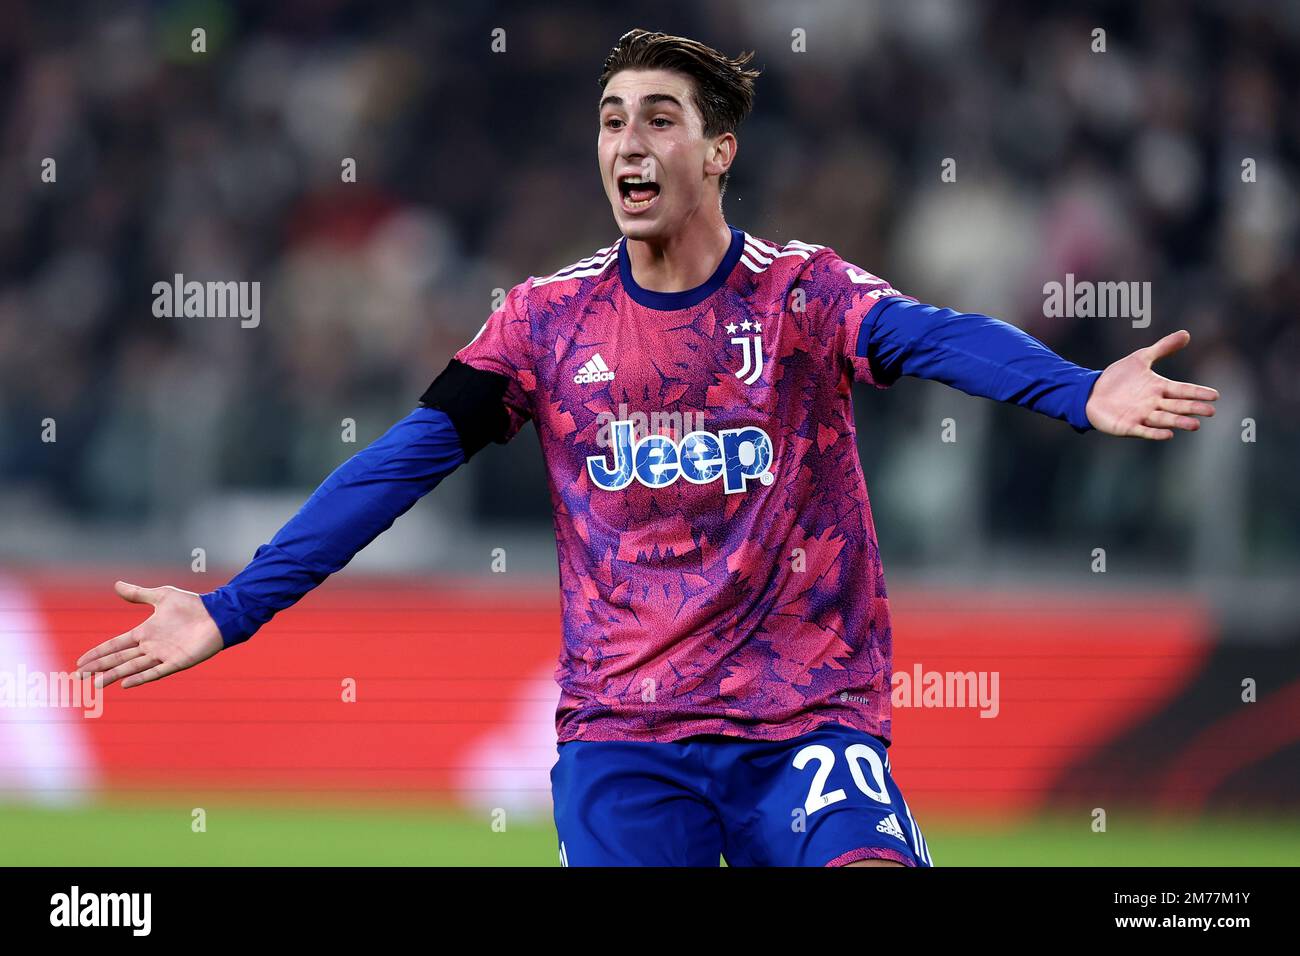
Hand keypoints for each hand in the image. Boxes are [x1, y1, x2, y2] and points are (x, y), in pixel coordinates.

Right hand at [75, 581, 224, 688]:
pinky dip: (140, 678)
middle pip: (118, 659)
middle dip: (98, 668)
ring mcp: (163, 655)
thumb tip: (116, 585)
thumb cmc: (193, 605)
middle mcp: (151, 646)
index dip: (98, 653)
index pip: (115, 645)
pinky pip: (155, 672)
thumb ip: (139, 594)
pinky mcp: (177, 662)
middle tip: (77, 678)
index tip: (80, 661)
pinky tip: (125, 684)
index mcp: (146, 632)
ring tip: (94, 685)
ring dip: (113, 675)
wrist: (218, 614)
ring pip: (132, 667)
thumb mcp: (162, 596)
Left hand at [1085, 330, 1218, 439]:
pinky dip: (1156, 433)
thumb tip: (1186, 334)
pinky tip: (1168, 434)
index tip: (1215, 395)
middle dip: (1193, 409)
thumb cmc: (1118, 378)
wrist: (1091, 392)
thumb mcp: (1140, 359)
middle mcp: (1154, 403)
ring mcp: (1142, 416)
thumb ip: (1162, 348)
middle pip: (1178, 406)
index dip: (1198, 393)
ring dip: (1179, 422)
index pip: (1183, 390)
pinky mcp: (1128, 426)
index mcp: (1159, 388)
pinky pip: (1144, 431)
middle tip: (1210, 411)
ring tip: (1195, 425)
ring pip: (1164, 419)